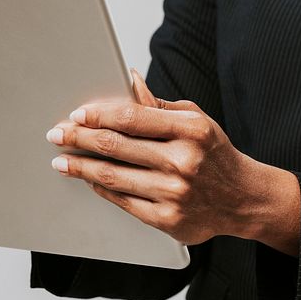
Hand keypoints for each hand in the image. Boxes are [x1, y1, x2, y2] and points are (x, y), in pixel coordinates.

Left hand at [45, 69, 299, 254]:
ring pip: (113, 177)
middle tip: (56, 134)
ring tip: (61, 161)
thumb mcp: (196, 120)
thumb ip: (159, 105)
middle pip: (116, 147)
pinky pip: (123, 201)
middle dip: (80, 139)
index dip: (99, 115)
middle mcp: (183, 161)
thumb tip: (129, 79)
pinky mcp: (167, 220)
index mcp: (190, 130)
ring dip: (81, 167)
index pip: (133, 117)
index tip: (76, 115)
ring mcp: (174, 193)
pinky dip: (101, 189)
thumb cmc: (214, 153)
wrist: (243, 198)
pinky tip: (88, 181)